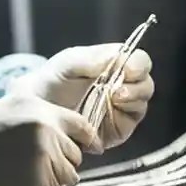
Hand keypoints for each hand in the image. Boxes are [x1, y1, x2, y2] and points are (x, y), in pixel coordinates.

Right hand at [0, 95, 101, 185]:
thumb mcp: (4, 114)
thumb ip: (36, 121)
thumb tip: (66, 138)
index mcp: (39, 107)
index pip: (80, 125)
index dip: (86, 141)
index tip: (89, 150)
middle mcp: (47, 127)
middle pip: (75, 157)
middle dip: (57, 167)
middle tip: (26, 172)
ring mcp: (45, 155)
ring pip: (69, 179)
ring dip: (51, 185)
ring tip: (20, 182)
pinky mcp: (39, 183)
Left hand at [10, 43, 154, 150]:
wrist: (39, 109)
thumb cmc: (54, 81)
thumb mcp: (67, 64)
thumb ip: (90, 58)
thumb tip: (116, 56)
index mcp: (116, 64)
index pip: (139, 61)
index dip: (138, 64)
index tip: (129, 69)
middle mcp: (124, 85)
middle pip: (146, 83)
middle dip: (137, 86)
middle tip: (118, 90)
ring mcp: (123, 108)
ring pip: (141, 103)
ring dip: (131, 101)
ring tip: (113, 99)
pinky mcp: (119, 129)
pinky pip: (130, 123)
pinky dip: (122, 118)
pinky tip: (106, 114)